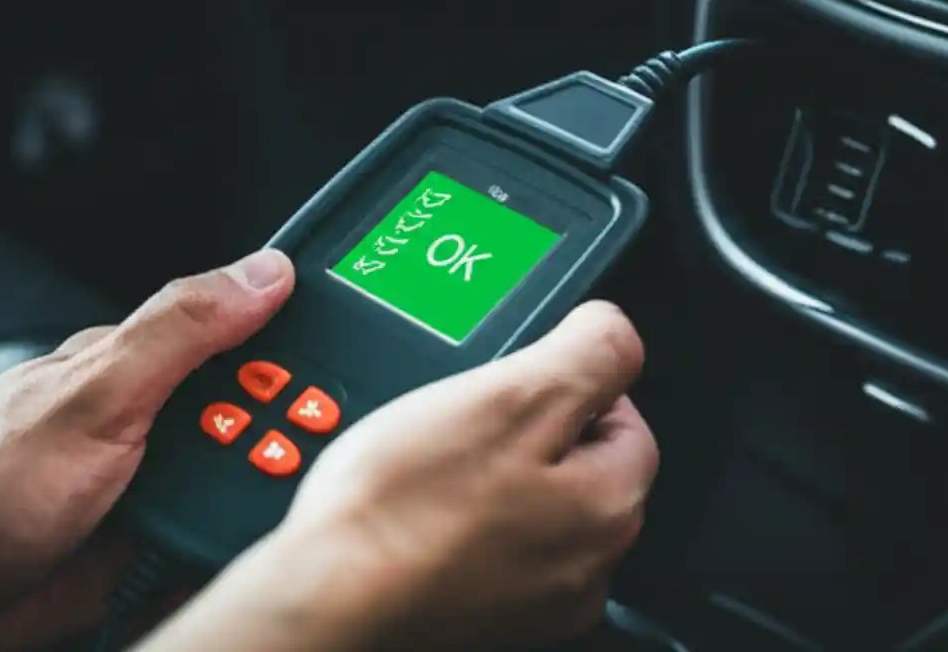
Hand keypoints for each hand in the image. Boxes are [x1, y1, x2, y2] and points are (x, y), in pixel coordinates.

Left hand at [0, 250, 294, 647]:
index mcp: (144, 358)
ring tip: (239, 503)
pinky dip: (240, 534)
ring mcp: (168, 470)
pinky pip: (234, 524)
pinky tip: (232, 539)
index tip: (340, 357)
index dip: (299, 335)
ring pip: (259, 465)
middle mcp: (160, 409)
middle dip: (287, 426)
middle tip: (273, 449)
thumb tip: (260, 274)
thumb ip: (179, 331)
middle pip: (266, 400)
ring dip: (265, 487)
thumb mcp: (97, 395)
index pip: (246, 324)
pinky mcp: (173, 528)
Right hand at [139, 301, 657, 651]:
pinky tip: (424, 513)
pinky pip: (494, 548)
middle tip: (463, 422)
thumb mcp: (511, 395)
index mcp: (610, 508)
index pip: (624, 416)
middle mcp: (589, 567)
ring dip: (494, 478)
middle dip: (529, 432)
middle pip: (580, 464)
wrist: (323, 600)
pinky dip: (466, 525)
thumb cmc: (403, 510)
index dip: (568, 383)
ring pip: (534, 506)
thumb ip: (588, 353)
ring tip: (435, 470)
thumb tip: (615, 330)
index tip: (516, 380)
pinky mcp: (489, 617)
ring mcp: (539, 600)